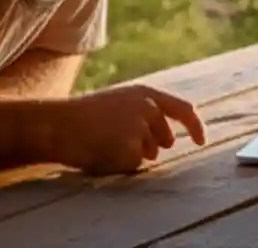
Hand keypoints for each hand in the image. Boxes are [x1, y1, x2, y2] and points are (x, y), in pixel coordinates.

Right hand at [44, 84, 206, 174]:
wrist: (56, 124)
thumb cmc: (82, 117)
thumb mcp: (118, 103)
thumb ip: (143, 113)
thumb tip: (166, 140)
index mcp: (145, 93)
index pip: (183, 109)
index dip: (195, 126)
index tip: (200, 140)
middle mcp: (147, 107)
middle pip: (165, 139)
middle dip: (150, 147)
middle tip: (116, 142)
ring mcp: (140, 127)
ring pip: (148, 154)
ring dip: (130, 155)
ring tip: (104, 143)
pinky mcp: (132, 146)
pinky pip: (134, 165)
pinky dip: (120, 165)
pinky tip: (102, 153)